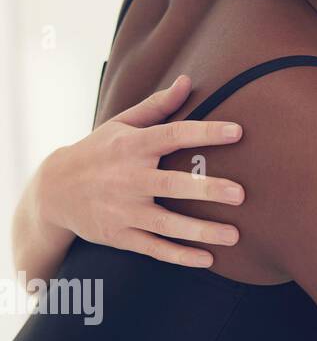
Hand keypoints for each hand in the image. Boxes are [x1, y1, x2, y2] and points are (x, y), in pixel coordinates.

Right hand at [41, 75, 244, 265]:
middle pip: (172, 184)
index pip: (174, 135)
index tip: (238, 131)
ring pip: (167, 223)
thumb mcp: (121, 125)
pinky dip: (179, 256)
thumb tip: (186, 81)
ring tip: (235, 236)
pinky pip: (153, 247)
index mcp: (133, 147)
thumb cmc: (98, 151)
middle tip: (241, 194)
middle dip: (206, 189)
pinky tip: (207, 260)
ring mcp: (123, 210)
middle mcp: (129, 179)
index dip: (206, 132)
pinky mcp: (118, 235)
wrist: (53, 190)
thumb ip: (157, 106)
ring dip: (201, 232)